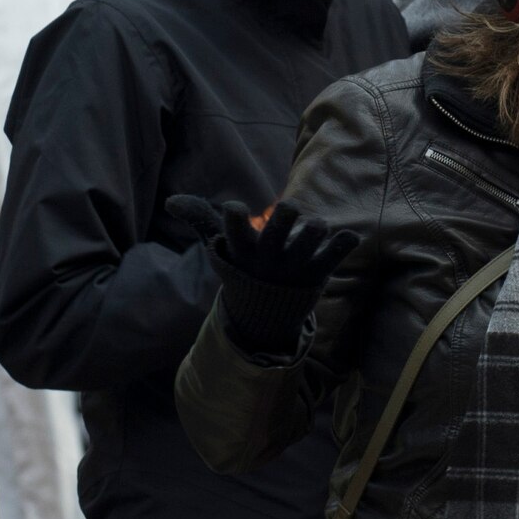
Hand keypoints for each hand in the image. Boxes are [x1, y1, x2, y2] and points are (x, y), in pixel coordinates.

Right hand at [166, 195, 359, 355]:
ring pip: (309, 238)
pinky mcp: (317, 274)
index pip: (233, 230)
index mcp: (242, 250)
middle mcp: (267, 258)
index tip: (236, 208)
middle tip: (289, 211)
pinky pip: (334, 254)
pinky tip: (348, 236)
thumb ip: (201, 219)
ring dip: (316, 227)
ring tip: (318, 226)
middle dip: (286, 215)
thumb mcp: (221, 248)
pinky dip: (344, 243)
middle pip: (277, 231)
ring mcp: (294, 267)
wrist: (265, 317)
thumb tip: (171, 201)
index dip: (235, 217)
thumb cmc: (243, 269)